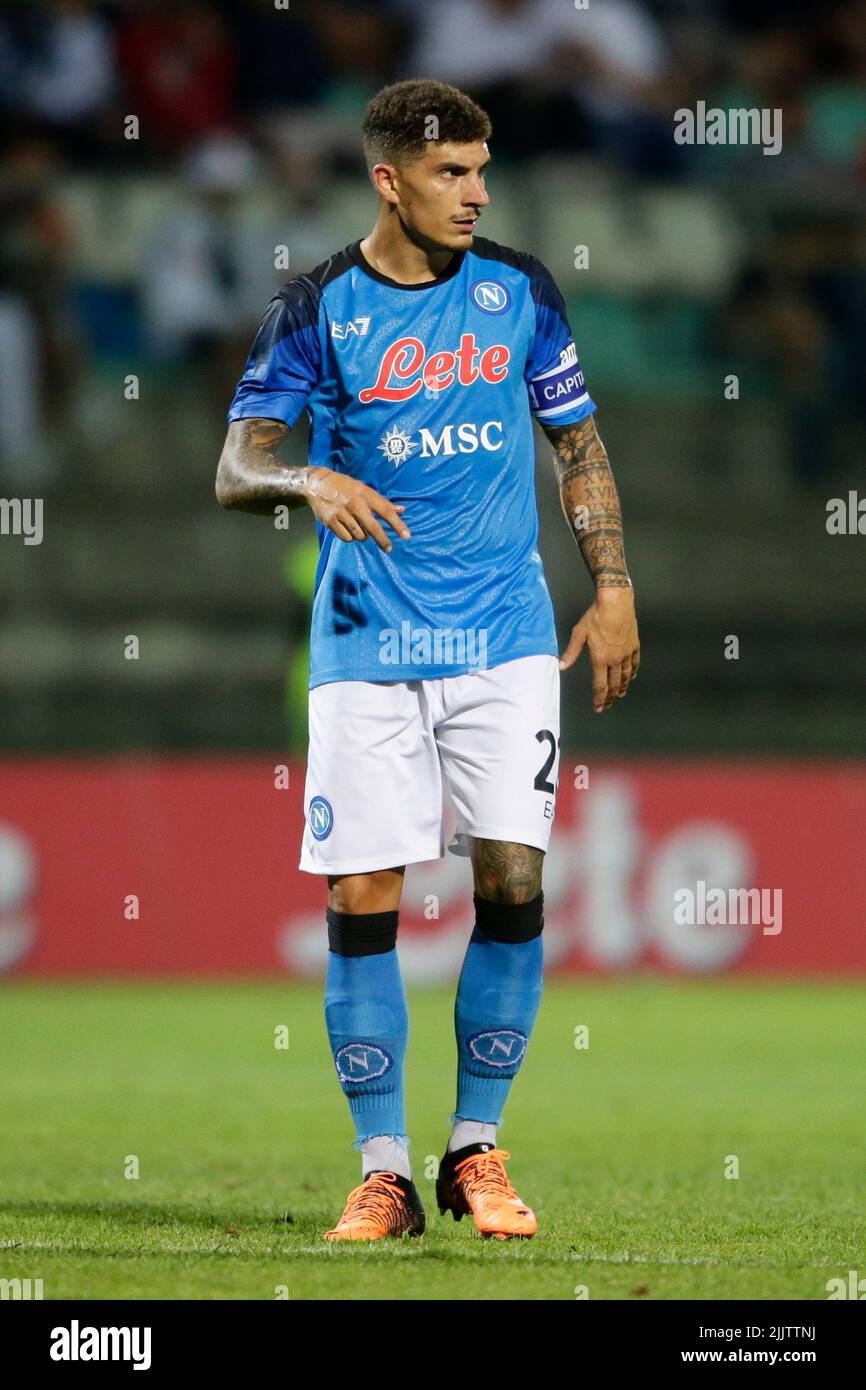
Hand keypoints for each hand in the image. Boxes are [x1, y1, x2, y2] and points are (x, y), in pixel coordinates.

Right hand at [304, 468, 409, 552]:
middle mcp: (354, 504)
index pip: (385, 511)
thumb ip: (382, 502)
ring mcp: (341, 513)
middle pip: (373, 528)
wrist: (317, 484)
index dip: (397, 524)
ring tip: (360, 528)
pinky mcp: (330, 521)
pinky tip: (349, 530)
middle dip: (383, 540)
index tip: (406, 536)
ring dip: (363, 536)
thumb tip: (402, 510)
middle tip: (388, 548)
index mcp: (365, 494)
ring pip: (359, 535)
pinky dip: (350, 537)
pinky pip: (346, 537)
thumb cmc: (345, 487)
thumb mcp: (364, 489)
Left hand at [559, 586, 639, 711]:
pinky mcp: (634, 645)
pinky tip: (631, 676)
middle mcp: (615, 660)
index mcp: (600, 659)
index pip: (600, 686)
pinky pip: (634, 663)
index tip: (599, 708)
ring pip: (625, 676)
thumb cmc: (595, 617)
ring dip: (623, 687)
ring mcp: (626, 653)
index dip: (599, 699)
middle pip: (614, 684)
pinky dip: (632, 672)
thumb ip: (571, 652)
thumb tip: (561, 667)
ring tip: (621, 694)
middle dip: (611, 697)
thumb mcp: (579, 634)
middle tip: (608, 705)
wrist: (615, 602)